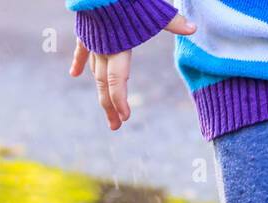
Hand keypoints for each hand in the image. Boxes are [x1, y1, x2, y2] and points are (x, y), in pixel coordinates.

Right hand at [70, 13, 196, 130]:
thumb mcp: (152, 9)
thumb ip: (171, 20)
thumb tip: (193, 29)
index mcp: (118, 48)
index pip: (117, 81)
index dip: (120, 101)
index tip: (125, 118)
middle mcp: (103, 49)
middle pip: (104, 85)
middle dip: (110, 106)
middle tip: (115, 126)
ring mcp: (93, 41)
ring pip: (95, 72)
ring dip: (100, 90)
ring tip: (105, 107)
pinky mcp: (86, 31)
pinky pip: (82, 50)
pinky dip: (79, 62)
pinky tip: (74, 74)